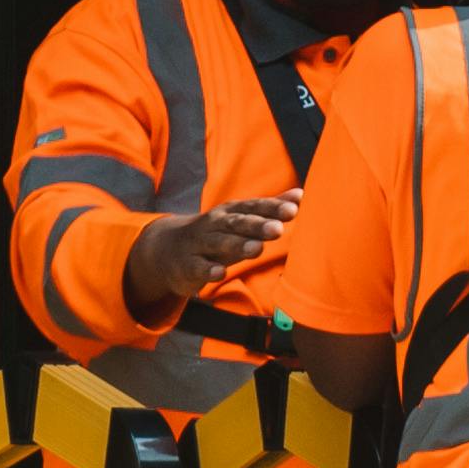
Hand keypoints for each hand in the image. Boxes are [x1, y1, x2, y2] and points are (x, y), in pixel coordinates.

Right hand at [121, 192, 299, 328]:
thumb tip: (300, 194)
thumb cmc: (215, 234)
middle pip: (238, 223)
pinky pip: (199, 267)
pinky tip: (220, 273)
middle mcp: (216, 224)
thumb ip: (268, 208)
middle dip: (258, 225)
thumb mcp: (239, 218)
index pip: (254, 207)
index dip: (273, 207)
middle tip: (278, 229)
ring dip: (238, 245)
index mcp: (231, 212)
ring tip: (257, 249)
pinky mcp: (188, 265)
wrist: (168, 250)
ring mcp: (200, 244)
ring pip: (220, 243)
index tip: (294, 208)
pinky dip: (209, 270)